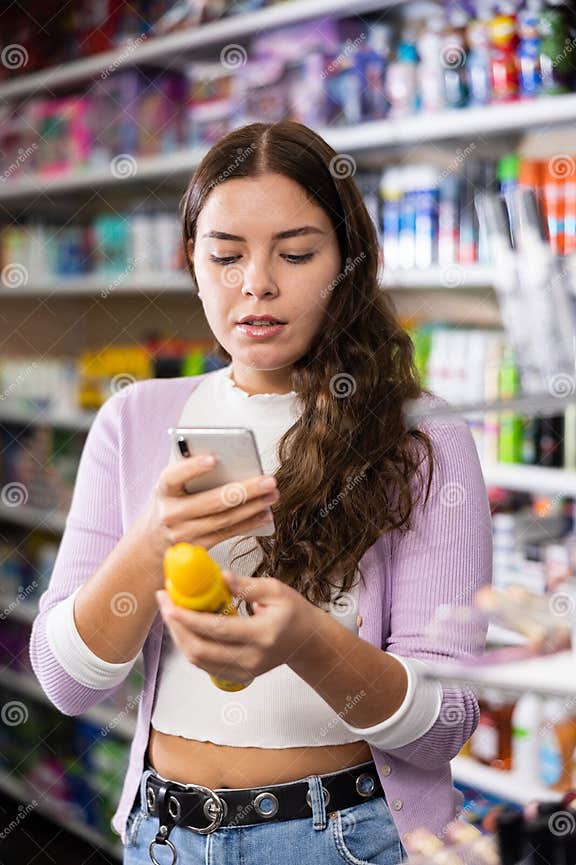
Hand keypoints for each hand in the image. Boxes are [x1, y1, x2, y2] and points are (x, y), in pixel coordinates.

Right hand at [136, 454, 279, 572]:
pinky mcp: (198, 548)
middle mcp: (171, 514)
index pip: (174, 477)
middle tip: (269, 480)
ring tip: (272, 495)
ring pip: (224, 519)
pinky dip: (248, 523)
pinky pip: (227, 533)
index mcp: (163, 491)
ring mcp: (184, 535)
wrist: (153, 541)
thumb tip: (228, 458)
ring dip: (253, 507)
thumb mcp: (172, 485)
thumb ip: (191, 471)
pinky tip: (264, 513)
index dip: (192, 468)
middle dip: (245, 490)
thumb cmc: (171, 502)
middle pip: (212, 501)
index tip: (213, 459)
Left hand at [155, 571, 323, 683]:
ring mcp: (245, 670)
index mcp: (263, 634)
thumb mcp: (276, 590)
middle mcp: (252, 657)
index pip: (217, 629)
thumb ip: (246, 585)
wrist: (306, 641)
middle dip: (176, 627)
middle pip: (201, 650)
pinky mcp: (239, 675)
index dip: (188, 617)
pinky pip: (205, 665)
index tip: (170, 602)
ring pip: (198, 661)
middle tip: (165, 604)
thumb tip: (220, 576)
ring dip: (179, 637)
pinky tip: (184, 628)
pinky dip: (190, 646)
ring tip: (171, 613)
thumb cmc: (293, 613)